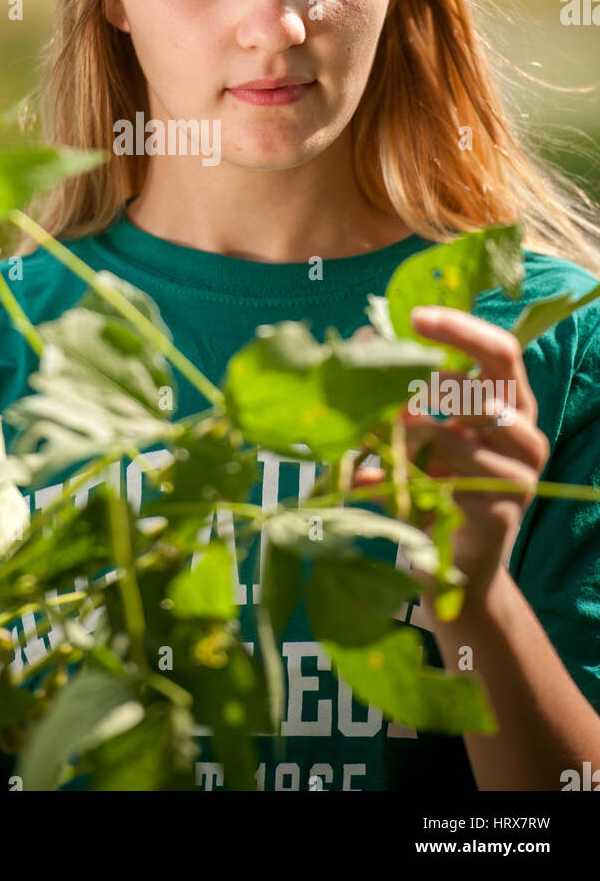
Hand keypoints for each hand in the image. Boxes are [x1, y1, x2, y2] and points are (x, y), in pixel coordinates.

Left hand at [352, 306, 549, 602]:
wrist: (454, 567)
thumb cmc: (434, 487)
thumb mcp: (419, 436)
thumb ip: (403, 399)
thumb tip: (360, 349)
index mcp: (510, 404)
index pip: (500, 350)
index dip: (460, 329)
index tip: (415, 317)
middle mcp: (525, 434)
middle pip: (482, 390)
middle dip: (428, 386)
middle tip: (389, 394)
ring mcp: (520, 475)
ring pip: (456, 436)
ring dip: (406, 438)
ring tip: (381, 447)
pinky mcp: (501, 512)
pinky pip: (447, 481)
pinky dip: (404, 478)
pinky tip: (382, 482)